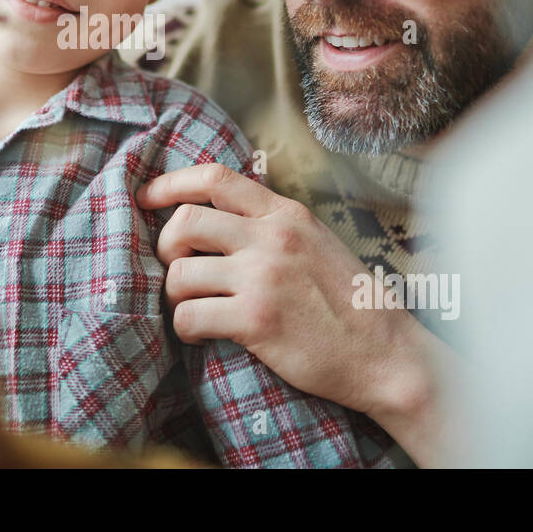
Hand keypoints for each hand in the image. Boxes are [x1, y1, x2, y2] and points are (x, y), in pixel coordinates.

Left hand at [137, 163, 450, 461]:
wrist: (387, 354)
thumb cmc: (349, 302)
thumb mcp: (315, 242)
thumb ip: (271, 225)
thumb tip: (216, 216)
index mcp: (286, 214)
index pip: (214, 177)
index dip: (169, 184)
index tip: (145, 197)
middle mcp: (272, 238)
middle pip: (184, 222)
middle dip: (165, 247)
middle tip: (175, 269)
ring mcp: (263, 278)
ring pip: (179, 273)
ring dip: (174, 295)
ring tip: (192, 308)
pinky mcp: (256, 321)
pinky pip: (189, 317)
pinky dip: (184, 328)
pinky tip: (201, 334)